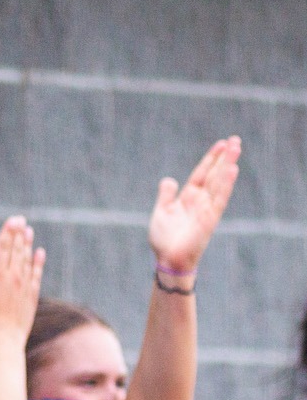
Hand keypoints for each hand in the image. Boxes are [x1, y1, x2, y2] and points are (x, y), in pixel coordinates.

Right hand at [0, 217, 42, 338]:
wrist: (4, 337)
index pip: (2, 247)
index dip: (7, 232)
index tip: (12, 220)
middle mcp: (13, 276)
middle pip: (16, 250)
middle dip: (18, 233)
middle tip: (20, 219)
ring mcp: (24, 284)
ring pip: (27, 259)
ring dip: (27, 244)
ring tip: (29, 231)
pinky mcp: (32, 295)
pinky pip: (37, 273)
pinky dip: (38, 262)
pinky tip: (39, 253)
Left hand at [148, 136, 240, 274]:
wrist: (168, 259)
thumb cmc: (165, 239)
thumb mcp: (162, 211)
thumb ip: (167, 195)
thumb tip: (169, 179)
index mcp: (189, 197)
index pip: (202, 173)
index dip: (211, 159)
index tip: (221, 144)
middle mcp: (201, 200)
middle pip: (215, 174)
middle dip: (225, 158)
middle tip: (236, 140)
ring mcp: (207, 208)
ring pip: (220, 182)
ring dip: (228, 165)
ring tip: (237, 148)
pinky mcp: (210, 219)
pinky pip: (220, 198)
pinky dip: (226, 184)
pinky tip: (232, 170)